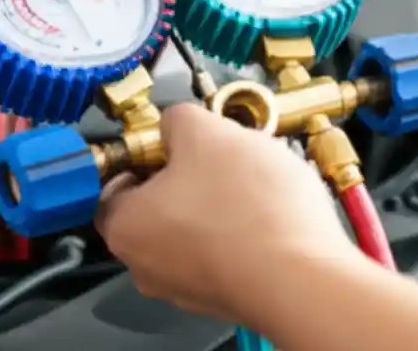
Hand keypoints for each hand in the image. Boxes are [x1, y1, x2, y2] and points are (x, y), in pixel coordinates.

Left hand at [94, 103, 360, 322]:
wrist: (304, 277)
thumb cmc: (247, 207)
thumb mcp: (205, 132)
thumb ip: (178, 119)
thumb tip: (175, 124)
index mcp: (125, 227)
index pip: (113, 184)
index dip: (144, 155)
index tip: (174, 141)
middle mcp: (146, 267)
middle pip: (158, 206)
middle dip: (190, 175)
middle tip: (221, 154)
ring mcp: (188, 288)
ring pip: (195, 228)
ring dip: (220, 201)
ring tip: (256, 181)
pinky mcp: (227, 297)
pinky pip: (226, 251)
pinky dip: (243, 230)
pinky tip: (271, 213)